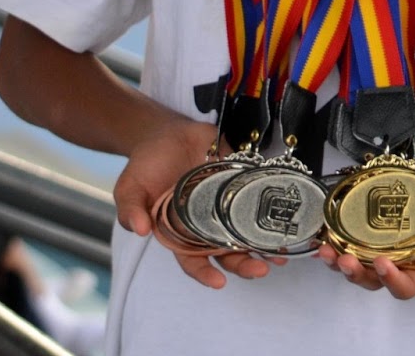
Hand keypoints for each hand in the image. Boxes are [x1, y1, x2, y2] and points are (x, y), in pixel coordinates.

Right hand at [114, 116, 280, 288]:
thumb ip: (132, 209)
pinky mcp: (239, 180)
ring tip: (281, 253)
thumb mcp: (129, 188)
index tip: (219, 282)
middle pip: (226, 250)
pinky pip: (256, 196)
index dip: (204, 273)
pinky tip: (285, 213)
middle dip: (244, 263)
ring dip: (263, 242)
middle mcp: (205, 222)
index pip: (192, 260)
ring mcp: (224, 202)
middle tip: (262, 269)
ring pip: (245, 228)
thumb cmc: (145, 165)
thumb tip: (141, 230)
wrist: (165, 132)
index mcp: (178, 231)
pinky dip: (270, 206)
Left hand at [317, 148, 414, 298]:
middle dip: (355, 273)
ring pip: (358, 257)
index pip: (407, 286)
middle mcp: (407, 255)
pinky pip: (355, 229)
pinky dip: (339, 231)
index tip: (383, 263)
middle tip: (342, 259)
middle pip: (374, 278)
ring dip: (338, 258)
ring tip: (326, 249)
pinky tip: (329, 226)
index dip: (392, 281)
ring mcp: (391, 235)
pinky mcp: (380, 214)